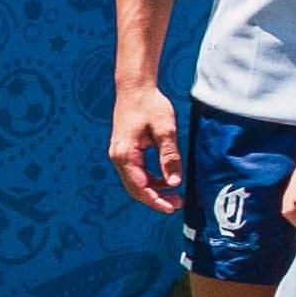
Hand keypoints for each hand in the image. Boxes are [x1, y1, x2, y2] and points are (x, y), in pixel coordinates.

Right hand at [109, 81, 182, 217]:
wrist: (135, 88)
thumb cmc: (151, 105)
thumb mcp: (166, 130)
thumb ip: (170, 157)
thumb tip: (174, 182)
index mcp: (125, 154)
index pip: (140, 186)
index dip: (156, 200)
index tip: (172, 208)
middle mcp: (118, 157)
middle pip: (135, 188)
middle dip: (156, 199)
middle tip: (177, 204)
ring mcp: (119, 154)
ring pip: (135, 181)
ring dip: (154, 190)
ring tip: (175, 194)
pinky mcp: (125, 150)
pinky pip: (136, 172)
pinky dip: (150, 179)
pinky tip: (166, 179)